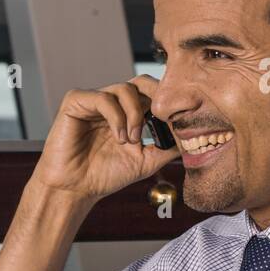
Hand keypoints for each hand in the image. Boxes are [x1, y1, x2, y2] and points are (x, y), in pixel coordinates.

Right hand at [31, 75, 179, 203]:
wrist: (75, 189)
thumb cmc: (105, 175)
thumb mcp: (146, 161)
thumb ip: (168, 147)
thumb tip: (194, 139)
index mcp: (128, 112)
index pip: (153, 94)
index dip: (167, 103)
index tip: (178, 122)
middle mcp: (112, 103)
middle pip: (142, 82)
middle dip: (156, 98)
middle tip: (161, 119)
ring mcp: (93, 100)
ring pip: (124, 89)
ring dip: (134, 114)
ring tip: (131, 140)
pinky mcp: (76, 102)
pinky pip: (103, 98)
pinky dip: (116, 117)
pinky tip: (118, 137)